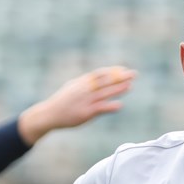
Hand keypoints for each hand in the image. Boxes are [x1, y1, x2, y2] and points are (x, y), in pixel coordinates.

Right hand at [17, 67, 136, 143]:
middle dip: (120, 77)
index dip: (113, 71)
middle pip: (106, 81)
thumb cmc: (61, 102)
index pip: (100, 73)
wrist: (49, 114)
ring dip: (118, 89)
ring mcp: (85, 100)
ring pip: (105, 93)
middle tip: (134, 74)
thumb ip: (85, 84)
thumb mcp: (72, 88)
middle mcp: (85, 89)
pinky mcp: (85, 113)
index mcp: (82, 82)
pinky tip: (120, 105)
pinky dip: (110, 106)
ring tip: (130, 85)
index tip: (124, 69)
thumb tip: (94, 79)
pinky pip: (100, 108)